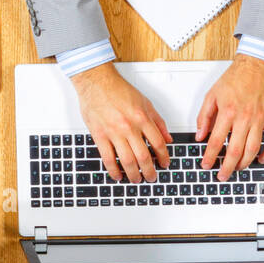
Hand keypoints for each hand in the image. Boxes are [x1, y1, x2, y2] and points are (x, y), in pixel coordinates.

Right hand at [71, 62, 170, 181]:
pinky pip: (107, 158)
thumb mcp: (145, 102)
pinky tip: (117, 175)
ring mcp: (113, 133)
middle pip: (144, 156)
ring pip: (127, 160)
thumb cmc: (118, 90)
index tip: (164, 164)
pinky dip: (113, 170)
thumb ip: (157, 121)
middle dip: (149, 171)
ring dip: (133, 174)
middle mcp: (129, 127)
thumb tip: (167, 137)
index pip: (158, 143)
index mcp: (142, 118)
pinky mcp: (99, 136)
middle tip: (152, 177)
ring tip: (136, 179)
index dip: (163, 157)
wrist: (96, 82)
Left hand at [196, 54, 263, 180]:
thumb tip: (200, 136)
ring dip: (244, 163)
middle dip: (226, 167)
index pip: (216, 141)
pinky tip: (261, 159)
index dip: (209, 156)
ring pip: (253, 148)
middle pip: (235, 150)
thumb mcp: (212, 95)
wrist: (257, 64)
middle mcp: (245, 117)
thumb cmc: (235, 78)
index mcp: (228, 112)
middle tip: (222, 175)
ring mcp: (260, 119)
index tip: (206, 165)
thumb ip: (204, 117)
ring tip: (237, 168)